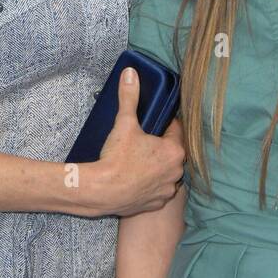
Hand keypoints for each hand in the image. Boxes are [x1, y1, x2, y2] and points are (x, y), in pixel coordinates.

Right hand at [97, 67, 184, 215]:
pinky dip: (151, 185)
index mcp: (174, 151)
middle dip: (160, 146)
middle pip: (172, 152)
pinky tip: (137, 179)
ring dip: (157, 167)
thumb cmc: (116, 158)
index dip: (164, 124)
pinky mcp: (157, 204)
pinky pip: (158, 190)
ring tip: (138, 161)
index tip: (151, 124)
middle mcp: (177, 172)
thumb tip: (131, 73)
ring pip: (166, 172)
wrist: (101, 191)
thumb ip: (130, 97)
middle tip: (142, 142)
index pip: (176, 130)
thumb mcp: (124, 123)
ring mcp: (167, 190)